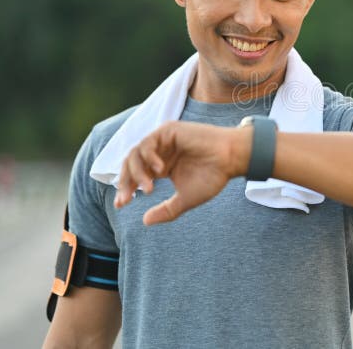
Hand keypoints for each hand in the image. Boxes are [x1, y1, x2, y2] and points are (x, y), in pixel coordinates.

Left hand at [114, 121, 250, 224]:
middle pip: (131, 164)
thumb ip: (167, 210)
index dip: (126, 189)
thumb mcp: (186, 199)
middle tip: (127, 199)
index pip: (136, 175)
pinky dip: (148, 157)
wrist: (230, 159)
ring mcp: (163, 140)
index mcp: (162, 165)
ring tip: (148, 187)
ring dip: (137, 172)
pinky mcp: (169, 130)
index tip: (122, 205)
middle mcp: (160, 151)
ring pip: (135, 153)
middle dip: (126, 182)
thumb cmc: (213, 176)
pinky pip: (148, 142)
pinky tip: (158, 170)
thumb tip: (145, 221)